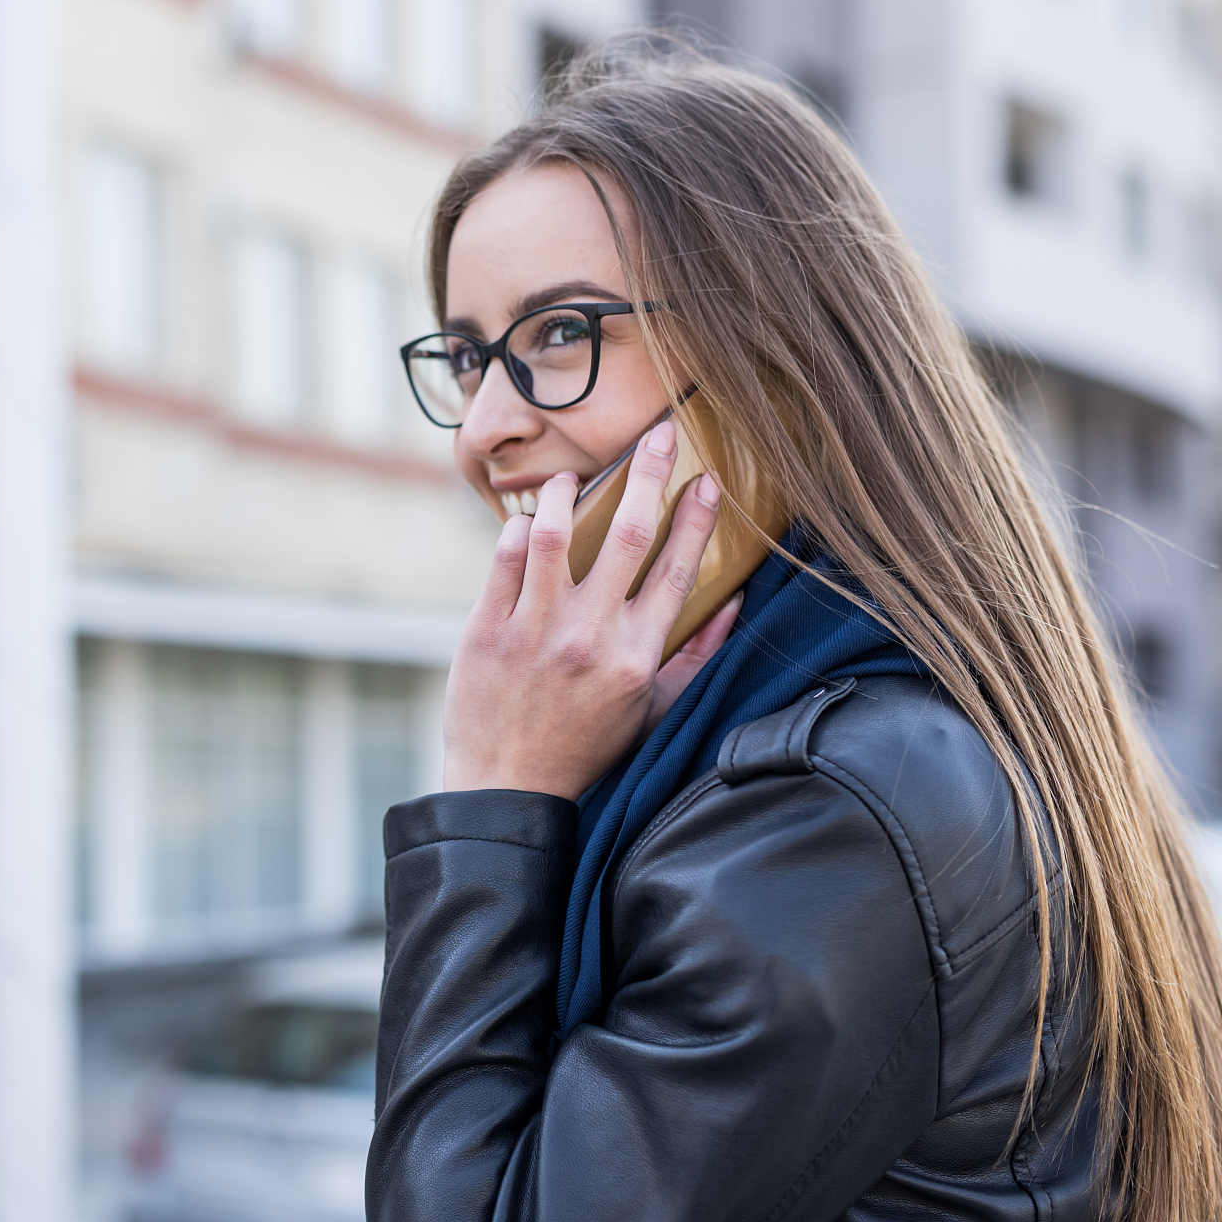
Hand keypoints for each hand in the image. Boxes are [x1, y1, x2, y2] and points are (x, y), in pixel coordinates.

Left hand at [441, 419, 740, 798]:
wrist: (508, 787)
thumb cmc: (587, 748)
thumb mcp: (653, 711)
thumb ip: (696, 657)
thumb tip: (735, 603)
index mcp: (637, 655)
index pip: (676, 569)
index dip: (696, 518)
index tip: (707, 478)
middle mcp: (589, 636)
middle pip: (627, 535)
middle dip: (646, 476)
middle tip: (654, 435)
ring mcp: (534, 630)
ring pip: (555, 534)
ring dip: (566, 493)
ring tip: (569, 478)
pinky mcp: (486, 629)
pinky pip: (505, 559)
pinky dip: (518, 531)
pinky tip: (527, 523)